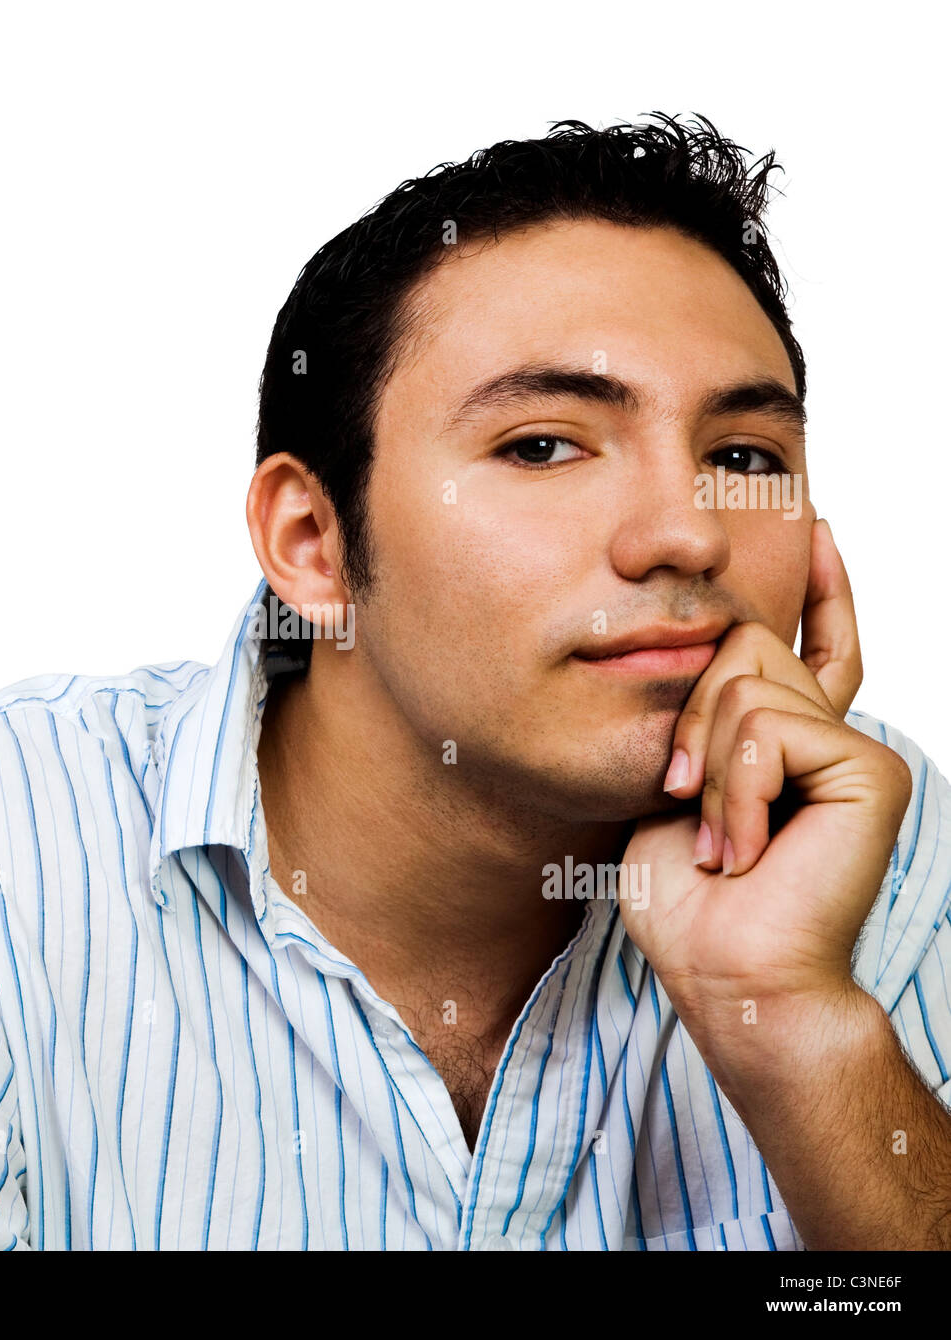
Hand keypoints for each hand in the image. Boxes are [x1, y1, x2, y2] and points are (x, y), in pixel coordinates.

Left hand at [618, 519, 911, 1028]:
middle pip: (744, 647)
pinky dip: (734, 788)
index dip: (819, 586)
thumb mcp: (674, 788)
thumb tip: (701, 641)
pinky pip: (768, 728)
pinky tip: (739, 847)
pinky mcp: (871, 768)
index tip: (814, 525)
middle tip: (683, 800)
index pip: (814, 645)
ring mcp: (856, 750)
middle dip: (688, 720)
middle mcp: (832, 735)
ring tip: (714, 839)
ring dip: (704, 764)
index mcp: (792, 742)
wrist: (726, 973)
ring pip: (745, 682)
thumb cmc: (688, 901)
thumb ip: (703, 724)